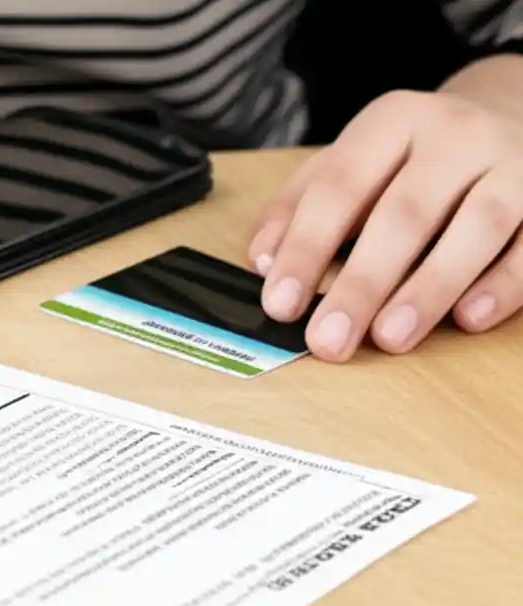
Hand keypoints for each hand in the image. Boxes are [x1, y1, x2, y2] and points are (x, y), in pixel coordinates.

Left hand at [248, 88, 522, 360]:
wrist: (514, 110)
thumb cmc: (412, 157)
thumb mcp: (349, 162)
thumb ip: (298, 207)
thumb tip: (263, 261)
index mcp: (393, 121)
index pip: (339, 187)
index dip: (306, 247)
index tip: (279, 303)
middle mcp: (456, 134)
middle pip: (405, 213)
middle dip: (362, 283)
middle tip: (328, 340)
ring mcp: (514, 163)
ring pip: (476, 227)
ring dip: (430, 288)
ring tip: (389, 338)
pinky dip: (503, 284)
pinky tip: (468, 319)